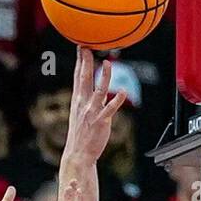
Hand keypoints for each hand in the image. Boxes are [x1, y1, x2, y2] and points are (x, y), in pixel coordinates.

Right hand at [62, 49, 126, 164]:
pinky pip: (110, 109)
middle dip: (85, 62)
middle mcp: (83, 104)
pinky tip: (123, 92)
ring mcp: (91, 112)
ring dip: (103, 77)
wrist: (78, 154)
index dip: (80, 62)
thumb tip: (99, 91)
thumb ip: (89, 100)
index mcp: (78, 100)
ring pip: (98, 91)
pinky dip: (117, 100)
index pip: (78, 77)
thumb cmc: (82, 134)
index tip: (81, 47)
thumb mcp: (81, 113)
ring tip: (107, 63)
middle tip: (86, 47)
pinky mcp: (101, 122)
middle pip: (84, 79)